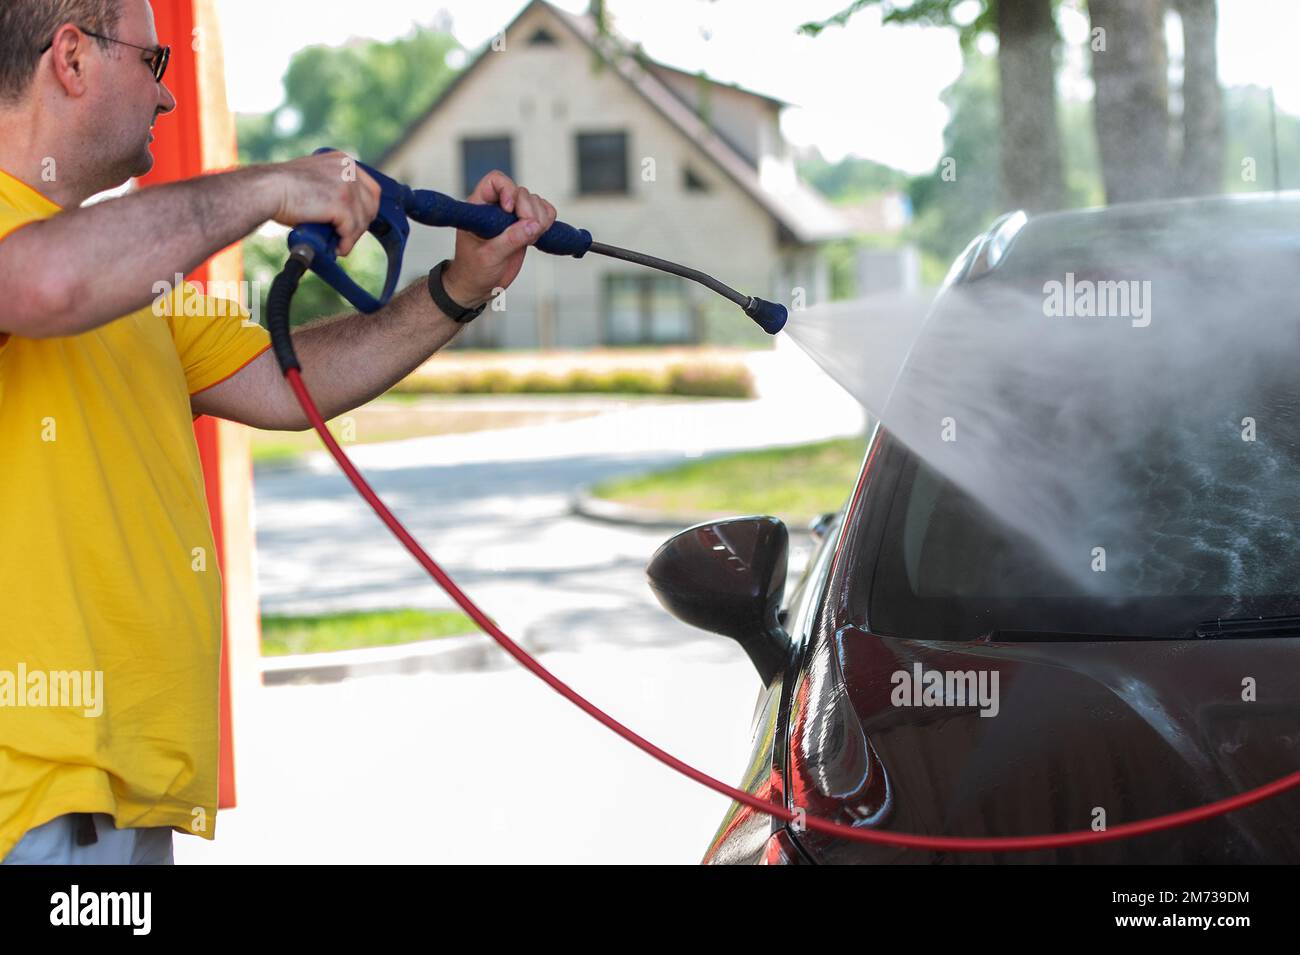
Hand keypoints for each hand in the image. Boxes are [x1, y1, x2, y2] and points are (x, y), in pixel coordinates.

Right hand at [265, 151, 381, 255]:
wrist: (265, 190)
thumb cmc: (281, 189)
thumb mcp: (315, 180)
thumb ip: (332, 188)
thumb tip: (346, 214)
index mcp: (342, 161)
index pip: (371, 189)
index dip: (366, 210)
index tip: (357, 224)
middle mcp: (348, 169)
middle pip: (371, 204)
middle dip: (361, 225)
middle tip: (346, 237)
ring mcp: (346, 184)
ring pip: (362, 219)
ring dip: (352, 236)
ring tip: (339, 244)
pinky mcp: (341, 202)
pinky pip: (351, 229)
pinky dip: (346, 242)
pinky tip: (338, 248)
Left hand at [442, 170, 556, 306]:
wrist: (479, 286)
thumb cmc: (474, 270)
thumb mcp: (489, 256)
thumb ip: (510, 239)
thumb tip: (533, 225)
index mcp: (480, 207)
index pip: (495, 181)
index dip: (507, 190)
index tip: (509, 210)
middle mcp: (497, 207)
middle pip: (521, 192)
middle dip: (529, 210)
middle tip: (529, 231)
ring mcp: (512, 217)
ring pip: (535, 202)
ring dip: (541, 217)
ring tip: (534, 237)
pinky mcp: (525, 227)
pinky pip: (543, 214)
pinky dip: (548, 220)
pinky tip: (542, 234)